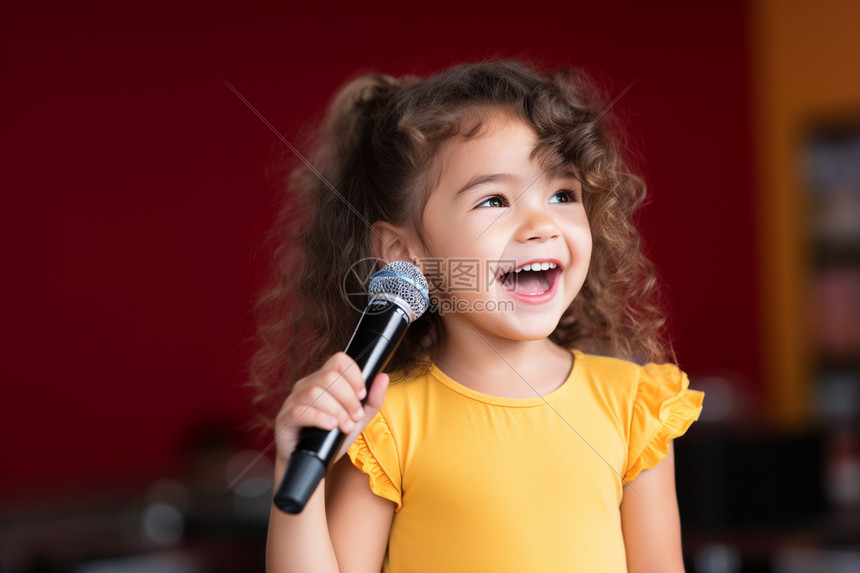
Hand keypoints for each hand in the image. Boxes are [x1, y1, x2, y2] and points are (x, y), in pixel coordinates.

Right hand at [273, 352, 388, 464]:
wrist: (313, 463)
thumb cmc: (333, 437)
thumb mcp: (358, 419)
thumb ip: (372, 400)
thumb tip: (383, 377)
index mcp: (323, 380)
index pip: (338, 360)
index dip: (354, 375)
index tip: (362, 395)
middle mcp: (306, 385)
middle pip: (329, 376)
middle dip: (348, 398)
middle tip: (356, 417)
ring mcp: (293, 401)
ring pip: (314, 392)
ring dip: (337, 410)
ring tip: (346, 426)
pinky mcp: (284, 419)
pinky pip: (300, 411)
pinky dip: (320, 418)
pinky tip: (331, 427)